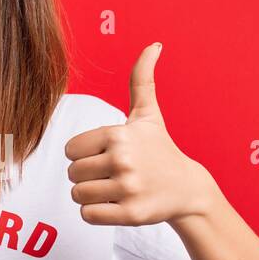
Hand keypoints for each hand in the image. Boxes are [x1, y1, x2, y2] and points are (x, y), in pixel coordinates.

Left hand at [64, 42, 215, 225]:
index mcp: (118, 134)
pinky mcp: (130, 214)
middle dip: (87, 176)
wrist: (188, 188)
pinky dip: (96, 213)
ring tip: (114, 189)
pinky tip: (116, 204)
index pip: (70, 149)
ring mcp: (127, 189)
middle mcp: (122, 160)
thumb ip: (142, 79)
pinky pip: (88, 215)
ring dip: (91, 195)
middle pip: (72, 174)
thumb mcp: (148, 114)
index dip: (84, 154)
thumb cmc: (160, 149)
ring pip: (77, 195)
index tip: (106, 155)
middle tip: (111, 174)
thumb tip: (154, 44)